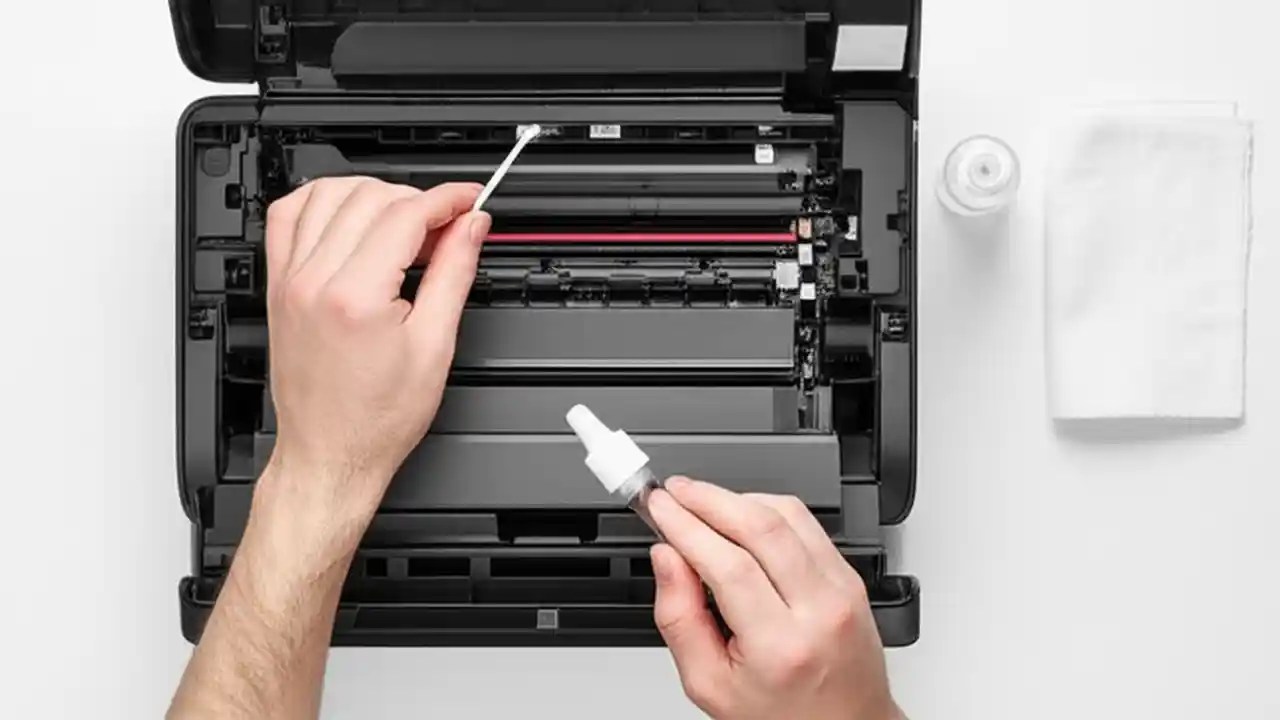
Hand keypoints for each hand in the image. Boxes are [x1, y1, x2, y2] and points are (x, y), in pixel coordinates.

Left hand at [261, 178, 487, 520]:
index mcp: (355, 297)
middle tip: (447, 225)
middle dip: (418, 199)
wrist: (331, 454)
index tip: (470, 200)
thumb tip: (471, 226)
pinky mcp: (278, 286)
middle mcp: (313, 281)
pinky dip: (321, 201)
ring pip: (326, 194)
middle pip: (370, 197)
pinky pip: (288, 216)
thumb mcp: (435, 346)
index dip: (447, 200)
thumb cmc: (377, 419)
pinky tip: (349, 216)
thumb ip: (454, 273)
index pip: (406, 215)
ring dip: (372, 193)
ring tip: (402, 221)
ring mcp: (289, 280)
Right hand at [648, 478, 901, 719]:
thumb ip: (679, 619)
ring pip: (786, 514)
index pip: (727, 564)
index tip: (658, 507)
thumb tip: (666, 558)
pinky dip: (766, 508)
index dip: (685, 526)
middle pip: (761, 527)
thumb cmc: (781, 716)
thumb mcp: (710, 685)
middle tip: (672, 492)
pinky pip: (807, 523)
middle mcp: (819, 611)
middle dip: (707, 498)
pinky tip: (739, 515)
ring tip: (699, 502)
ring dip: (736, 497)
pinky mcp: (850, 576)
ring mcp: (841, 590)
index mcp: (781, 647)